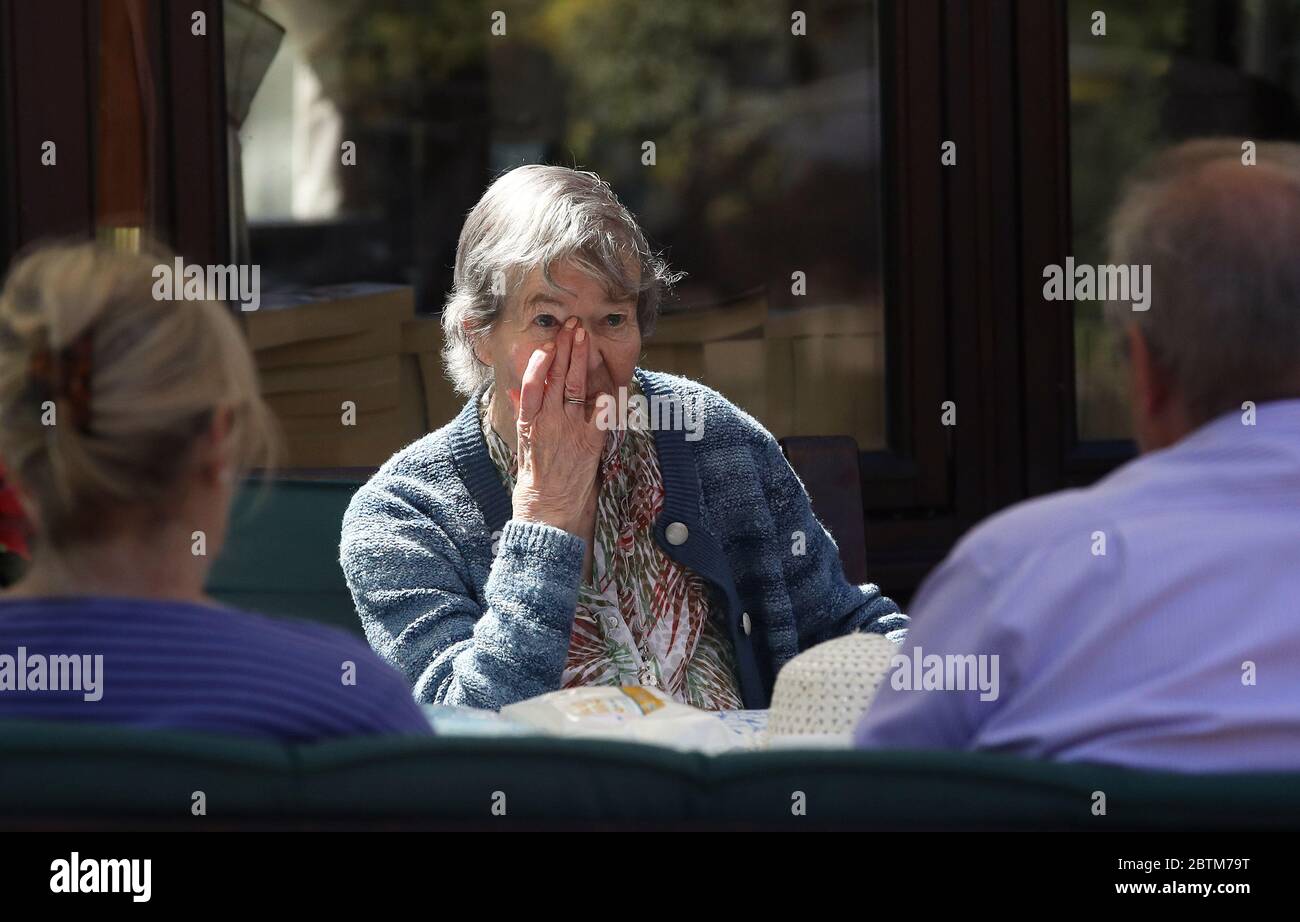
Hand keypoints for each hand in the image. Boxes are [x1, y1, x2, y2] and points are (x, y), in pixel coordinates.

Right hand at [509, 318, 607, 537]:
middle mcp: (548, 422)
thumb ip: (521, 414)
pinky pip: (600, 413)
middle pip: (556, 377)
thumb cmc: (533, 480)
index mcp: (529, 422)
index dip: (541, 360)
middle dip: (565, 349)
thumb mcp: (521, 444)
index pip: (533, 383)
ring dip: (581, 360)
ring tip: (584, 337)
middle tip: (572, 327)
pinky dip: (606, 395)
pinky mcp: (590, 443)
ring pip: (575, 387)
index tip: (548, 343)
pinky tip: (610, 377)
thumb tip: (514, 389)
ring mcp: (570, 431)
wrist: (547, 510)